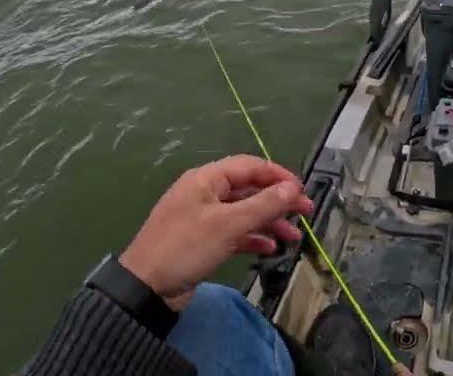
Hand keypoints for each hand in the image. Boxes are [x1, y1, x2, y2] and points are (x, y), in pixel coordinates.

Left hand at [119, 155, 313, 310]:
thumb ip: (264, 204)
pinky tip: (269, 249)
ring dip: (269, 222)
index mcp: (206, 179)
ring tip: (293, 237)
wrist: (147, 287)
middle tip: (306, 213)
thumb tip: (293, 187)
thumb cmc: (186, 247)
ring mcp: (203, 218)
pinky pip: (234, 233)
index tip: (302, 191)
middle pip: (249, 189)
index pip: (250, 166)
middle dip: (278, 201)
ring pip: (244, 213)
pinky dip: (253, 238)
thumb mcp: (229, 224)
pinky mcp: (203, 241)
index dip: (278, 175)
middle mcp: (205, 194)